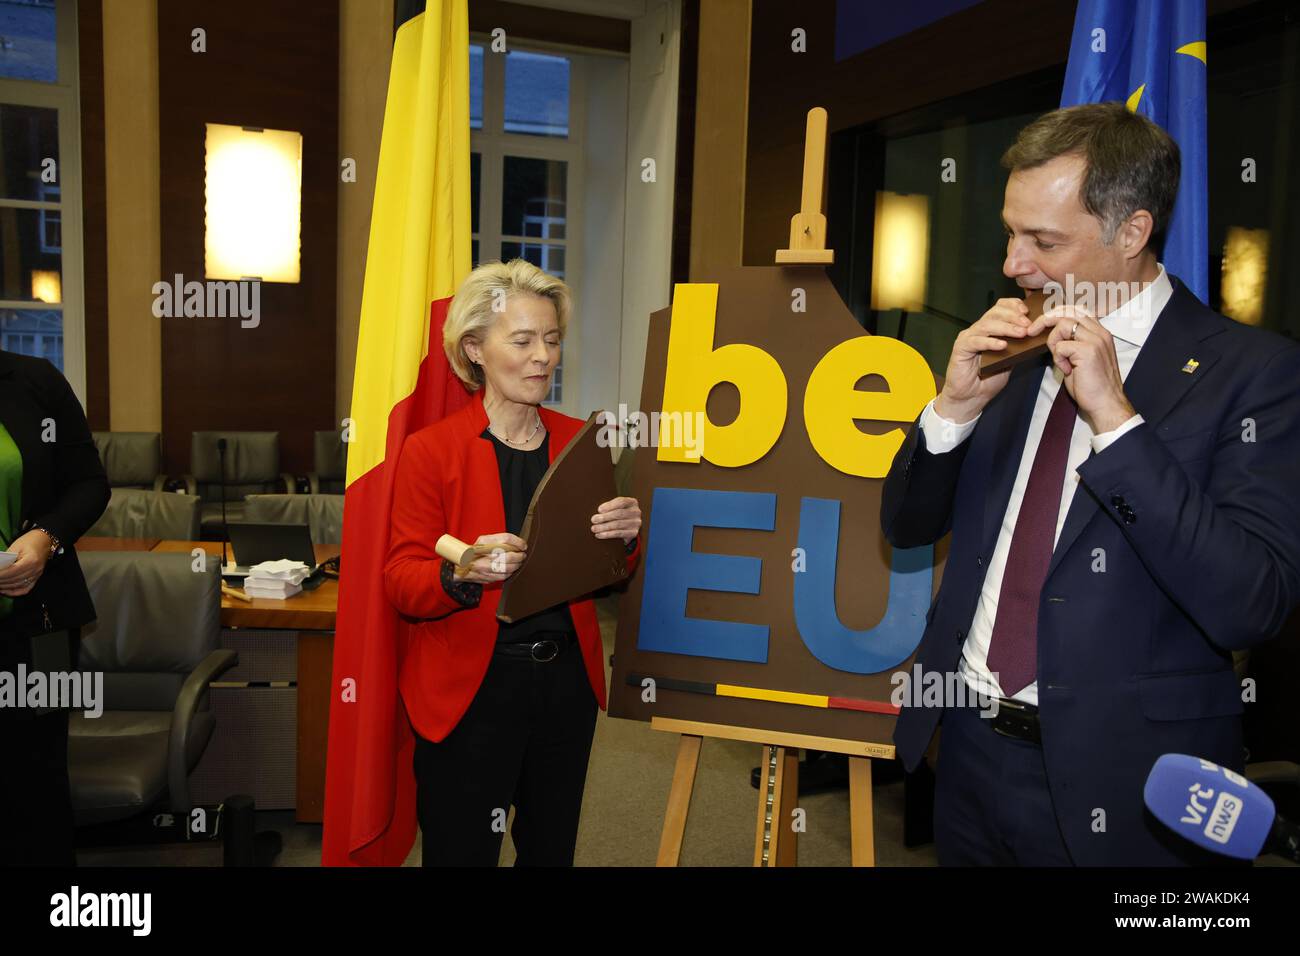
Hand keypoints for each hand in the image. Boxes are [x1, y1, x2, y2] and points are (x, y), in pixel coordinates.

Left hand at [0, 529, 52, 596]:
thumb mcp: (16, 546)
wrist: (44, 541)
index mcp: (31, 560)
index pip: (13, 571)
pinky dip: (14, 592)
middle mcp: (35, 569)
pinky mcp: (36, 578)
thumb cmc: (30, 541)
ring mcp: (36, 575)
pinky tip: (5, 590)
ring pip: (18, 585)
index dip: (1, 574)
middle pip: (15, 579)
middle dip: (1, 580)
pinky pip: (25, 589)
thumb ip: (6, 558)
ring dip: (5, 586)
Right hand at [456, 532, 526, 583]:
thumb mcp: (483, 540)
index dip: (518, 542)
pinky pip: (505, 576)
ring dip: (517, 564)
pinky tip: (512, 568)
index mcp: (484, 543)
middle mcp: (484, 555)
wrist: (461, 567)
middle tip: (522, 554)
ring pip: (509, 567)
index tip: (523, 545)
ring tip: (519, 561)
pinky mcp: (489, 577)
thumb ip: (499, 539)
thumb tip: (517, 543)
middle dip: (519, 555)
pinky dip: (511, 572)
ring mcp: (486, 568)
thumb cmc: (474, 552)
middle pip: (510, 555)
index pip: (506, 539)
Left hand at [592, 496, 640, 544]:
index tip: (599, 510)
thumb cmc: (617, 514)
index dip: (609, 505)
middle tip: (593, 520)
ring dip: (604, 527)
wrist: (626, 528)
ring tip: (594, 528)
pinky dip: (607, 534)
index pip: (621, 502)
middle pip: (619, 513)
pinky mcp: (633, 533)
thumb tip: (599, 512)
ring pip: (618, 524)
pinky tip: (599, 534)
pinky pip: (618, 533)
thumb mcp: (615, 507)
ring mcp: (636, 523)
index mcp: (632, 502)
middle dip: (605, 517)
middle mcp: (636, 512)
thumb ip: (609, 507)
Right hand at [933, 297, 1029, 423]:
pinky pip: (976, 341)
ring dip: (1006, 328)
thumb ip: (1018, 347)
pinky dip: (990, 342)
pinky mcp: (960, 348)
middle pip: (994, 312)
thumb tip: (1034, 335)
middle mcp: (977, 330)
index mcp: (989, 330)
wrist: (971, 397)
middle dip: (1013, 316)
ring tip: (1021, 333)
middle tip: (1028, 324)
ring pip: (986, 325)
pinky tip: (1002, 345)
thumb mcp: (1010, 360)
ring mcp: (968, 338)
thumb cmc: (988, 380)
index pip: (1000, 308)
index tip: (1028, 311)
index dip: (1013, 305)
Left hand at [1027, 306, 1135, 432]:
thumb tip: (1053, 338)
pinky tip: (1067, 370)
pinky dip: (1058, 358)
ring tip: (1060, 360)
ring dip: (1053, 342)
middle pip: (1067, 311)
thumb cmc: (1092, 385)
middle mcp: (1100, 332)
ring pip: (1063, 324)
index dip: (1056, 313)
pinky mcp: (1089, 350)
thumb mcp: (1079, 359)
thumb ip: (1070, 345)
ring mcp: (1096, 340)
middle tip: (1031, 331)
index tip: (1040, 324)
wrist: (1105, 403)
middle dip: (1045, 319)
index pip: (1075, 310)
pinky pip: (1061, 346)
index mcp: (1099, 332)